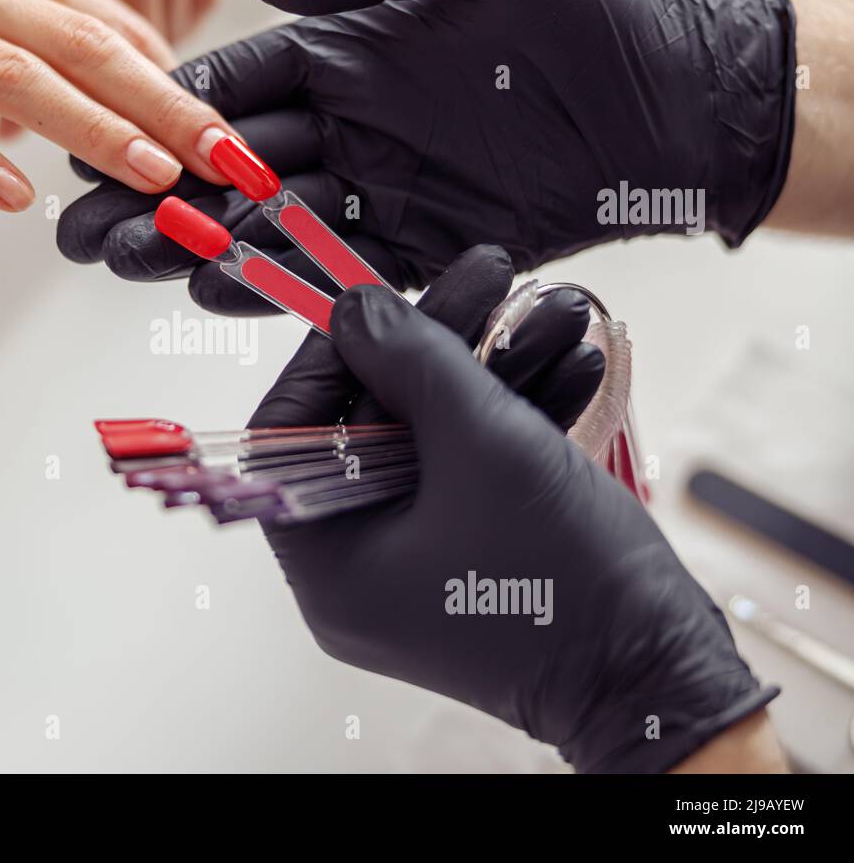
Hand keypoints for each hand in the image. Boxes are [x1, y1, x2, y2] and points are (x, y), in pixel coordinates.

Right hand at [58, 0, 795, 313]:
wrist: (679, 104)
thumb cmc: (593, 11)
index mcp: (350, 49)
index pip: (237, 84)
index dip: (164, 112)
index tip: (97, 134)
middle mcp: (351, 123)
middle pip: (230, 166)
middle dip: (153, 194)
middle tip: (83, 228)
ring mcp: (380, 191)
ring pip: (268, 224)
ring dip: (196, 244)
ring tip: (128, 263)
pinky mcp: (419, 248)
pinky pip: (334, 271)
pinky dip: (278, 283)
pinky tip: (218, 291)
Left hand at [249, 282, 776, 772]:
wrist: (667, 680)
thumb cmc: (565, 579)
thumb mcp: (483, 442)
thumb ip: (413, 360)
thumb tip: (355, 307)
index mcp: (327, 562)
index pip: (289, 434)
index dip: (328, 356)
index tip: (373, 299)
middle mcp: (359, 567)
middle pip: (373, 426)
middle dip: (440, 348)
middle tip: (489, 276)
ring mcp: (418, 565)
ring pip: (435, 442)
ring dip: (495, 372)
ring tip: (556, 311)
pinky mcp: (474, 559)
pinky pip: (473, 474)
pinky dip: (517, 420)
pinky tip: (572, 365)